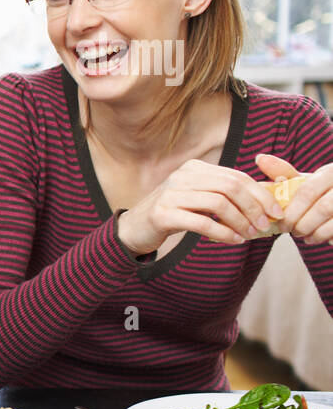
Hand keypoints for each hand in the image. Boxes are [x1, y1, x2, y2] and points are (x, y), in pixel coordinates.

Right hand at [116, 158, 283, 255]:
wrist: (133, 229)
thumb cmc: (172, 215)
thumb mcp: (196, 198)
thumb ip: (221, 195)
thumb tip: (263, 203)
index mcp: (194, 168)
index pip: (236, 176)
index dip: (260, 194)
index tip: (275, 212)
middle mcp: (182, 176)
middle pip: (230, 187)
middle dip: (254, 207)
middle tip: (265, 225)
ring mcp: (170, 194)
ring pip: (219, 204)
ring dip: (240, 221)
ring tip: (250, 235)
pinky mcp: (162, 214)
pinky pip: (202, 223)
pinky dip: (223, 233)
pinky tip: (233, 240)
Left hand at [257, 153, 332, 244]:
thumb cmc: (327, 190)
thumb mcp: (310, 179)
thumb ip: (285, 172)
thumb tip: (259, 159)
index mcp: (331, 172)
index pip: (307, 191)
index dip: (291, 210)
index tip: (280, 222)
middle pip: (322, 208)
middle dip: (302, 223)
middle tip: (291, 231)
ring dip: (315, 232)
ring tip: (304, 236)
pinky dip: (328, 237)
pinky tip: (320, 238)